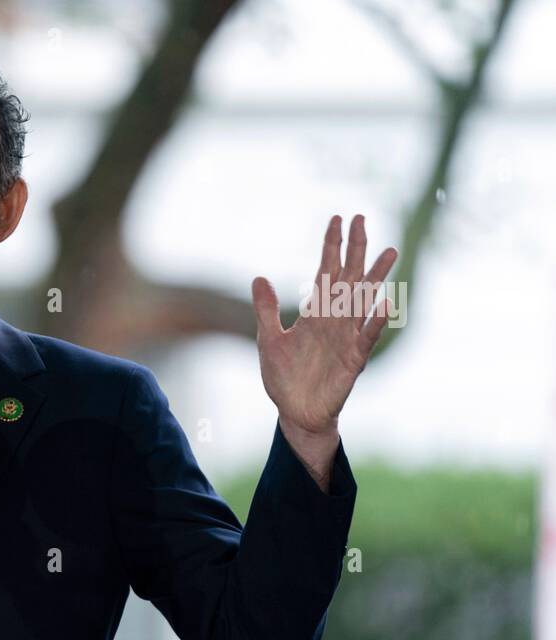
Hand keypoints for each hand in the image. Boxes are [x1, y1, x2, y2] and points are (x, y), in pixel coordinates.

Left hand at [253, 214, 396, 486]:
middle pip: (348, 277)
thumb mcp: (268, 339)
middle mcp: (334, 319)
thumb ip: (266, 310)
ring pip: (364, 300)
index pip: (325, 271)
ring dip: (376, 277)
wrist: (295, 412)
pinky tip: (386, 302)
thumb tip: (259, 277)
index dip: (331, 246)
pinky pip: (367, 336)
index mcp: (314, 312)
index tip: (337, 219)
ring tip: (389, 251)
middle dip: (356, 249)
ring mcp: (346, 337)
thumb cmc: (284, 376)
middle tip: (362, 218)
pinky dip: (376, 321)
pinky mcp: (353, 359)